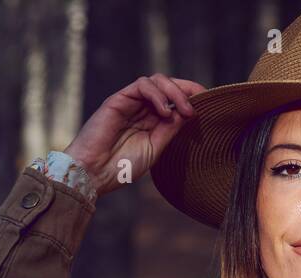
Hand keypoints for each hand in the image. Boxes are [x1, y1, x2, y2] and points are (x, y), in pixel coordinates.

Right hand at [63, 73, 206, 195]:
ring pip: (156, 81)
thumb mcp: (155, 148)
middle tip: (196, 108)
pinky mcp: (118, 100)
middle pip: (167, 85)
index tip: (207, 103)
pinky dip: (157, 94)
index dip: (190, 96)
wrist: (94, 173)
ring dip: (174, 92)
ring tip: (182, 111)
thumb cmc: (121, 167)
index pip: (173, 99)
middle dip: (186, 91)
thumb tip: (188, 112)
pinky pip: (141, 85)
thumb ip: (170, 130)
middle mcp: (141, 108)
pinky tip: (164, 112)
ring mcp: (129, 103)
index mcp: (151, 121)